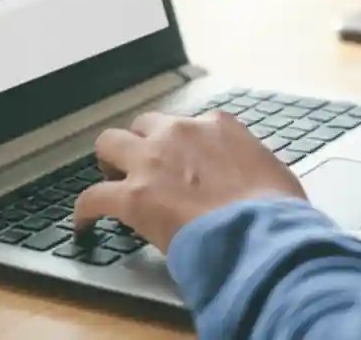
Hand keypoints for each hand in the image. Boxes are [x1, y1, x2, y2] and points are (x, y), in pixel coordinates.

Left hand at [74, 111, 306, 251]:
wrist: (260, 234)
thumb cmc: (277, 211)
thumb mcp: (273, 173)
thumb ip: (250, 168)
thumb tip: (252, 186)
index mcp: (217, 126)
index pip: (188, 125)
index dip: (181, 146)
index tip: (182, 163)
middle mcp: (180, 133)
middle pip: (143, 125)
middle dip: (140, 144)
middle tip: (143, 168)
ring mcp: (152, 162)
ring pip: (108, 144)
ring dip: (108, 162)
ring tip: (109, 182)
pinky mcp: (132, 196)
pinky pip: (91, 196)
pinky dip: (85, 211)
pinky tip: (84, 225)